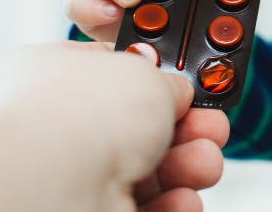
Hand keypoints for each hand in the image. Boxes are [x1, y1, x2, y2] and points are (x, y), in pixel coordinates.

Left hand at [0, 41, 227, 211]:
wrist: (59, 185)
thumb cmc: (85, 115)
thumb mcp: (147, 72)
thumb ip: (168, 80)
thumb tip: (179, 92)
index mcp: (61, 74)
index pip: (119, 73)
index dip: (161, 79)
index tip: (195, 87)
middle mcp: (65, 126)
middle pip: (145, 128)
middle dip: (191, 130)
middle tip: (212, 130)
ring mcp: (77, 175)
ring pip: (152, 171)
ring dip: (189, 167)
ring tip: (202, 165)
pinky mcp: (94, 211)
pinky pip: (150, 208)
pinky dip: (175, 205)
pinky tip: (183, 198)